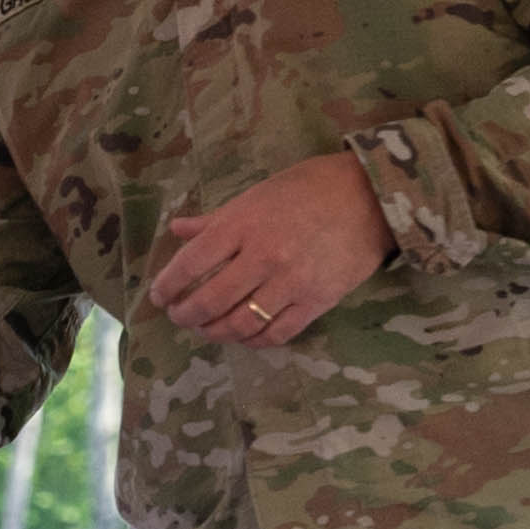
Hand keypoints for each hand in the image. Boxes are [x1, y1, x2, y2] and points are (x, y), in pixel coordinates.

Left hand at [147, 153, 388, 351]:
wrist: (370, 196)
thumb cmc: (309, 187)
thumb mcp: (257, 193)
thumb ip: (216, 219)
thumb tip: (178, 229)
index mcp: (243, 224)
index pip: (191, 262)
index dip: (168, 285)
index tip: (159, 296)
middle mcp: (263, 255)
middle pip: (210, 300)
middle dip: (187, 315)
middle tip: (179, 317)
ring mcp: (290, 282)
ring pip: (240, 323)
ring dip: (215, 332)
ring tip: (207, 329)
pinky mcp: (316, 301)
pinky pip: (276, 333)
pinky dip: (253, 340)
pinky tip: (243, 336)